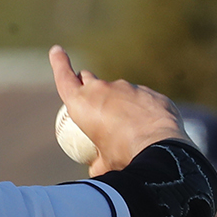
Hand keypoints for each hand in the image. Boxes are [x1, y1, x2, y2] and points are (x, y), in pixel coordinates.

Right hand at [49, 47, 188, 175]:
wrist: (160, 151)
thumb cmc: (123, 159)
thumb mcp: (103, 166)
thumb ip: (96, 160)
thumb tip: (96, 166)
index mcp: (82, 104)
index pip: (64, 77)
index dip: (59, 63)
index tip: (57, 50)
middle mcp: (103, 90)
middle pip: (89, 78)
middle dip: (87, 84)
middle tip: (91, 100)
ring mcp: (130, 89)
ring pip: (120, 92)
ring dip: (119, 104)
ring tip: (128, 129)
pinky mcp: (151, 95)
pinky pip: (143, 100)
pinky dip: (142, 111)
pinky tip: (149, 130)